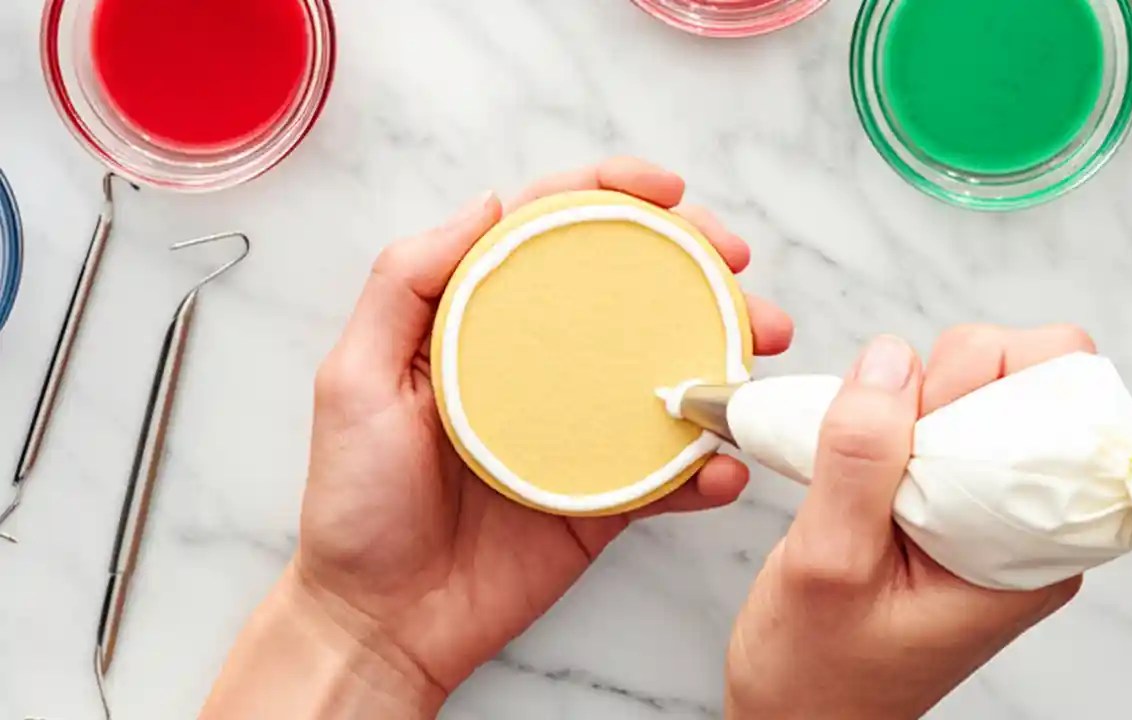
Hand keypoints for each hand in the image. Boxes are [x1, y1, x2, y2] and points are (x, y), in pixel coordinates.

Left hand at [203, 158, 794, 718]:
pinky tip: (726, 464)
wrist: (384, 620)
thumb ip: (406, 283)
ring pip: (667, 368)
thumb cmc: (356, 501)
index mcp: (482, 321)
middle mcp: (540, 362)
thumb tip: (489, 202)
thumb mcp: (355, 378)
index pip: (553, 230)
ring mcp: (581, 428)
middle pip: (628, 288)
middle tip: (736, 268)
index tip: (669, 191)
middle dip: (695, 262)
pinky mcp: (608, 495)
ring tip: (761, 347)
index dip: (612, 193)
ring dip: (726, 350)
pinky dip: (709, 467)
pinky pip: (671, 472)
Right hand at [725, 325, 1093, 719]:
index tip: (913, 423)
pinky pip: (931, 419)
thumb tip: (887, 361)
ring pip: (969, 388)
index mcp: (1034, 547)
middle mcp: (1025, 520)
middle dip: (939, 383)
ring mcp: (986, 507)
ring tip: (857, 465)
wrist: (799, 719)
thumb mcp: (830, 563)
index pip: (1064, 396)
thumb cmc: (819, 672)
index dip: (984, 378)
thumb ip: (861, 460)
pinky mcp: (946, 500)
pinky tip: (854, 462)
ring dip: (904, 401)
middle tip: (877, 447)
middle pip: (1018, 375)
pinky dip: (887, 417)